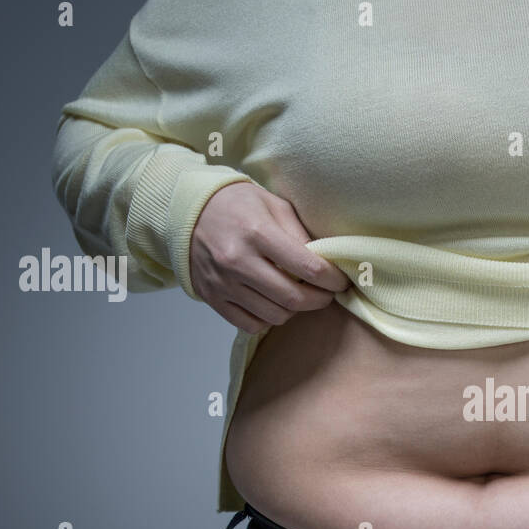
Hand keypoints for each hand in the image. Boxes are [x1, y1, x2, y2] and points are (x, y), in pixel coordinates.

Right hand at [189, 181, 349, 332]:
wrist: (188, 211)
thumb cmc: (237, 205)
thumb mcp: (273, 205)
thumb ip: (300, 234)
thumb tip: (327, 262)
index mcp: (257, 233)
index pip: (308, 268)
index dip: (333, 280)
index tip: (341, 281)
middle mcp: (238, 260)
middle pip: (293, 298)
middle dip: (320, 300)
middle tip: (326, 293)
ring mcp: (223, 282)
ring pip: (275, 315)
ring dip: (295, 310)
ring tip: (298, 295)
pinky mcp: (213, 297)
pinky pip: (250, 324)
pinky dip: (268, 319)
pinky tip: (272, 302)